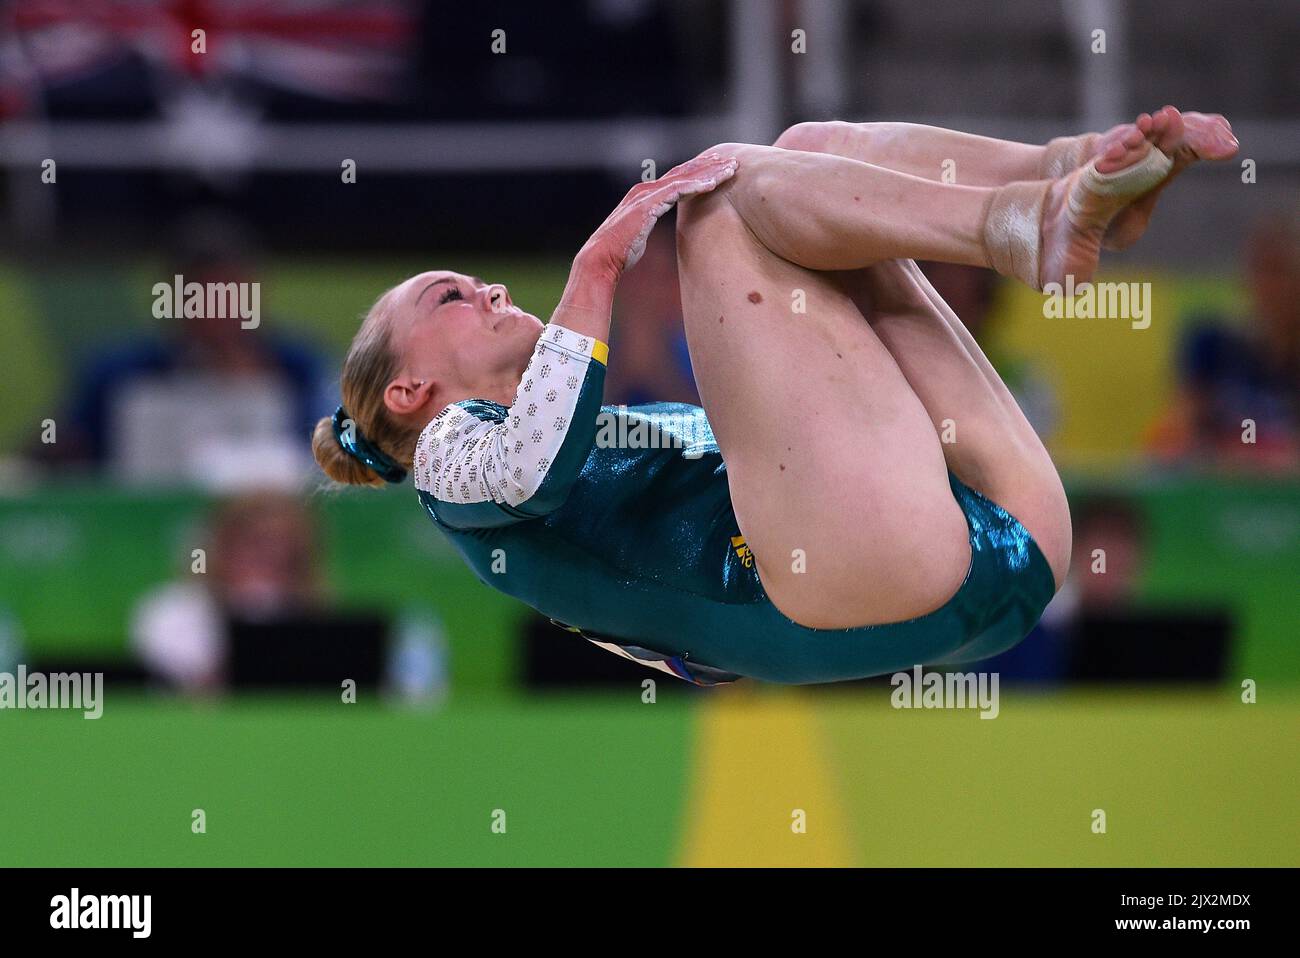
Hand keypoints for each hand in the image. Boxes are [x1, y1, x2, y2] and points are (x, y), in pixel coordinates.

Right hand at [578, 152, 738, 280]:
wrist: (601, 258)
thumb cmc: (620, 252)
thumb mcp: (640, 233)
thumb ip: (651, 223)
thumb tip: (661, 230)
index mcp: (645, 195)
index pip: (677, 179)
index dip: (699, 173)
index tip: (719, 170)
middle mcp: (646, 190)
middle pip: (683, 173)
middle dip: (708, 166)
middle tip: (732, 162)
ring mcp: (646, 195)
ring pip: (684, 178)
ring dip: (708, 172)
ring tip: (730, 169)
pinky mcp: (648, 204)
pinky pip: (677, 191)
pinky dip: (696, 185)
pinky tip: (713, 183)